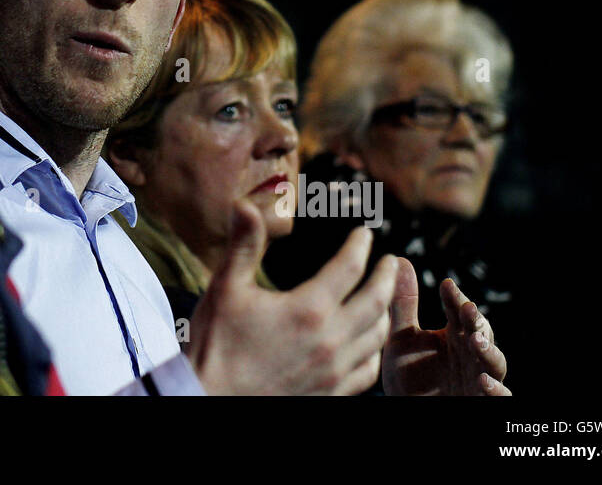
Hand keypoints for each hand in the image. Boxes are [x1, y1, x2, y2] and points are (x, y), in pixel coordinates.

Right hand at [190, 199, 397, 394]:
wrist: (209, 398)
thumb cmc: (215, 343)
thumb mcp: (226, 287)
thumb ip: (243, 245)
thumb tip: (244, 204)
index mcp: (308, 309)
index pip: (349, 267)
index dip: (360, 245)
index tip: (364, 232)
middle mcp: (330, 340)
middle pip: (376, 301)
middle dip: (386, 276)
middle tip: (391, 261)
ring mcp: (333, 371)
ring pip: (377, 337)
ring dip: (386, 311)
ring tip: (384, 297)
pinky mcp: (330, 393)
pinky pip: (368, 371)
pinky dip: (375, 351)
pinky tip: (370, 344)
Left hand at [381, 257, 510, 395]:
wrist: (410, 412)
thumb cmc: (410, 377)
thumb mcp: (401, 339)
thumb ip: (402, 304)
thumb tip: (400, 260)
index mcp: (454, 335)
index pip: (459, 311)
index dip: (455, 298)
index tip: (446, 285)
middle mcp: (470, 354)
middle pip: (482, 332)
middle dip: (476, 320)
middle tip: (468, 308)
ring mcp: (480, 377)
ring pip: (495, 361)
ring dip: (489, 350)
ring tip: (476, 340)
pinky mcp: (482, 400)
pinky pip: (499, 396)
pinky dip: (496, 389)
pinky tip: (484, 381)